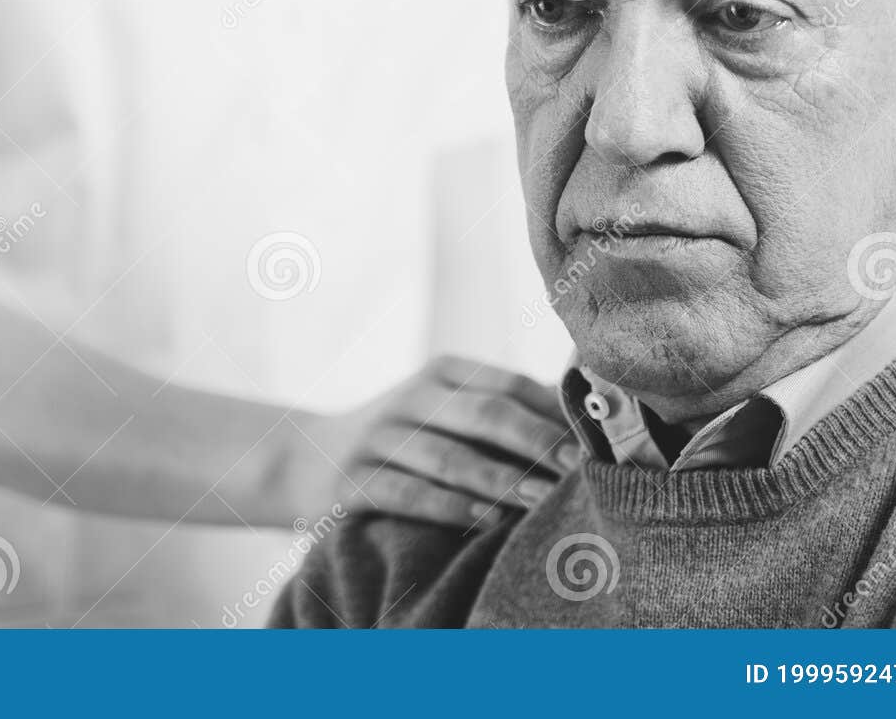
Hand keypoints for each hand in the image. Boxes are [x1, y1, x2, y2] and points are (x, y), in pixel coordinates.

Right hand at [308, 355, 582, 529]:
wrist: (301, 457)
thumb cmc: (402, 438)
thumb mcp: (444, 410)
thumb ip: (500, 412)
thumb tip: (583, 425)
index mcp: (442, 373)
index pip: (508, 385)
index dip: (552, 414)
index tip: (593, 444)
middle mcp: (411, 397)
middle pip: (486, 415)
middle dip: (538, 445)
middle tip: (579, 474)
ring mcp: (379, 438)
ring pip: (450, 458)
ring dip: (502, 482)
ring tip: (543, 503)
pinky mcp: (351, 480)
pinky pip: (407, 494)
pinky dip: (450, 509)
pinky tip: (485, 523)